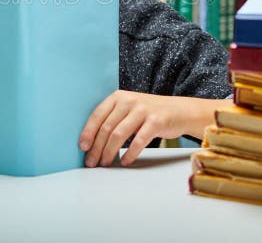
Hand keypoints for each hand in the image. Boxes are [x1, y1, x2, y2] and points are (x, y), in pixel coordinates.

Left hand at [79, 90, 230, 167]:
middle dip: (96, 147)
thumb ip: (113, 118)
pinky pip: (138, 141)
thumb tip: (91, 142)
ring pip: (119, 134)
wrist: (179, 111)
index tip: (82, 147)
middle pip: (107, 127)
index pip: (97, 115)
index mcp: (118, 97)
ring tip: (105, 164)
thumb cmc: (149, 113)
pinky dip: (129, 154)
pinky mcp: (156, 121)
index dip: (88, 132)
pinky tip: (124, 162)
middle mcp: (129, 101)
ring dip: (109, 152)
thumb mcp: (129, 108)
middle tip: (91, 162)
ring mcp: (143, 110)